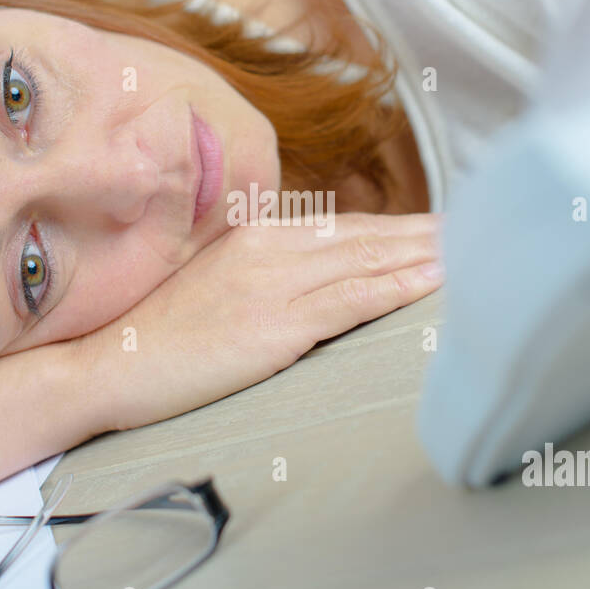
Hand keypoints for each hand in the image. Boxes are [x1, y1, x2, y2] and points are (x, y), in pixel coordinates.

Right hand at [76, 212, 443, 431]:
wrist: (110, 362)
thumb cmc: (159, 332)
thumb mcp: (216, 283)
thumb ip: (264, 270)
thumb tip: (310, 274)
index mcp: (258, 236)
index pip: (345, 226)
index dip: (398, 226)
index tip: (439, 226)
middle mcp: (272, 249)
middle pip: (367, 236)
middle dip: (426, 233)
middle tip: (479, 226)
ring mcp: (274, 284)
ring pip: (368, 261)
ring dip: (426, 254)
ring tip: (475, 248)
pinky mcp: (275, 325)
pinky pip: (351, 300)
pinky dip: (398, 287)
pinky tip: (434, 281)